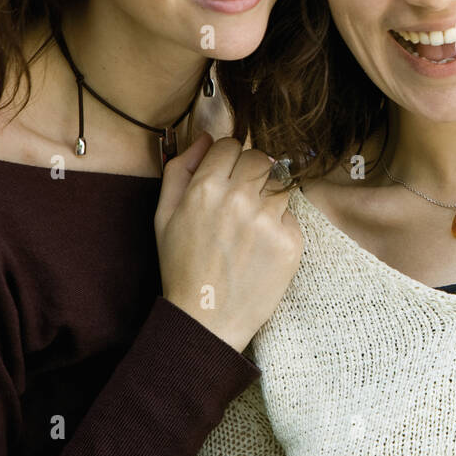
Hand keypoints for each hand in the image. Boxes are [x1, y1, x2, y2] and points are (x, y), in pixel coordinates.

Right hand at [154, 133, 303, 352]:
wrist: (207, 319)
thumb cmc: (182, 267)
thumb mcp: (164, 216)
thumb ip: (180, 169)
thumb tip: (204, 137)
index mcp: (205, 189)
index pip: (230, 144)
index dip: (227, 158)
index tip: (225, 175)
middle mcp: (240, 200)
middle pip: (260, 158)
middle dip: (251, 171)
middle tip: (241, 197)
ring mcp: (269, 220)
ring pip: (280, 183)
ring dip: (268, 196)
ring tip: (249, 225)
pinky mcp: (292, 240)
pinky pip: (291, 214)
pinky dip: (279, 224)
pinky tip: (260, 246)